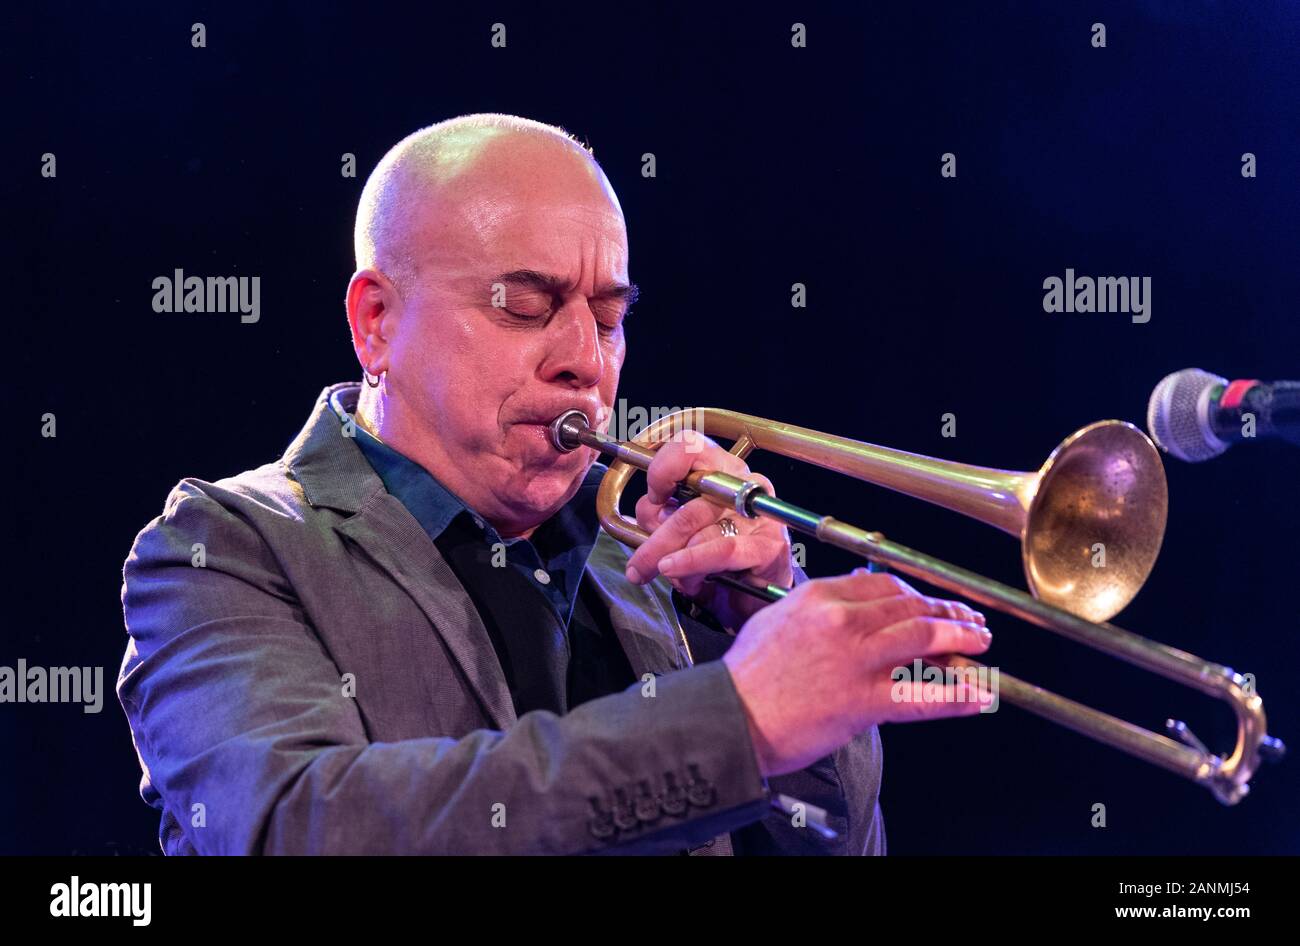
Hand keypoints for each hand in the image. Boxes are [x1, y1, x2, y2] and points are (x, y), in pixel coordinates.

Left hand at [623, 428, 792, 629]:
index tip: (653, 498)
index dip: (663, 468)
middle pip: (689, 497)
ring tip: (663, 572)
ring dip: (671, 554)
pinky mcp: (769, 544)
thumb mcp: (677, 530)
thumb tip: (650, 514)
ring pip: (700, 525)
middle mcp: (742, 482)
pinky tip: (677, 573)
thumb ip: (658, 515)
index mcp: (719, 468)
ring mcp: (758, 513)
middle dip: (656, 535)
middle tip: (637, 565)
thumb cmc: (715, 556)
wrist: (756, 594)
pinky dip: (693, 561)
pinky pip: (722, 549)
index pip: (690, 444)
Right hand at [721, 569, 994, 776]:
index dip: (915, 592)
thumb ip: (815, 606)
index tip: (929, 601)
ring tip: (981, 641)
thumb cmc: (746, 675)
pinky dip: (956, 694)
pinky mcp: (863, 701)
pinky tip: (979, 693)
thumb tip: (847, 597)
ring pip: (923, 638)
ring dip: (961, 637)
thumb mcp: (775, 619)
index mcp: (819, 596)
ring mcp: (856, 660)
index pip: (882, 583)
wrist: (730, 717)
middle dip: (947, 611)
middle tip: (969, 619)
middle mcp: (842, 621)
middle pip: (910, 605)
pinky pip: (921, 694)